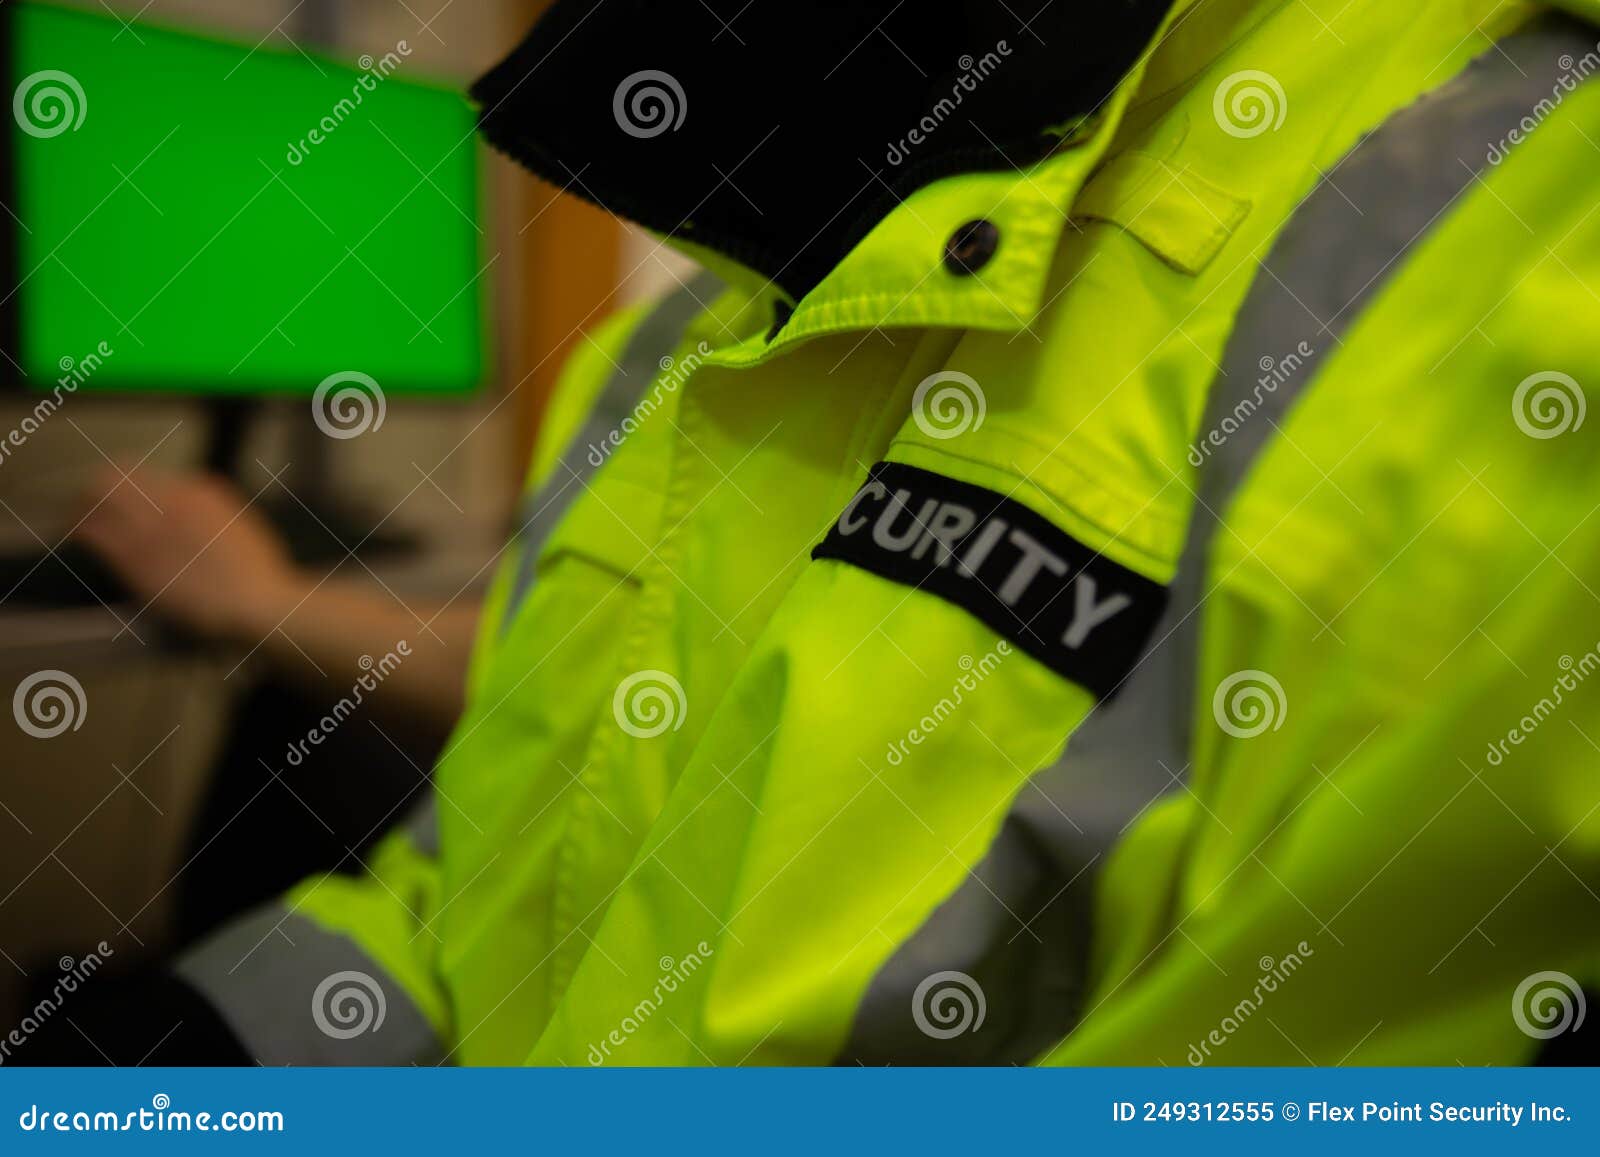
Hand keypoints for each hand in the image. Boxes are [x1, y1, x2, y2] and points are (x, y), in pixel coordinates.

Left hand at [76, 467, 307, 639]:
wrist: (256, 601)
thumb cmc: (258, 569)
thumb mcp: (240, 520)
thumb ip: (212, 500)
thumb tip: (194, 488)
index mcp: (195, 491)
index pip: (139, 472)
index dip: (121, 479)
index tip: (116, 490)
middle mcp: (167, 502)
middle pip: (111, 480)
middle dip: (94, 488)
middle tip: (85, 500)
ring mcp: (149, 529)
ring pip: (96, 503)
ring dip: (81, 507)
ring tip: (73, 516)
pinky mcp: (136, 560)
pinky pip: (95, 535)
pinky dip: (81, 529)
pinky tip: (75, 533)